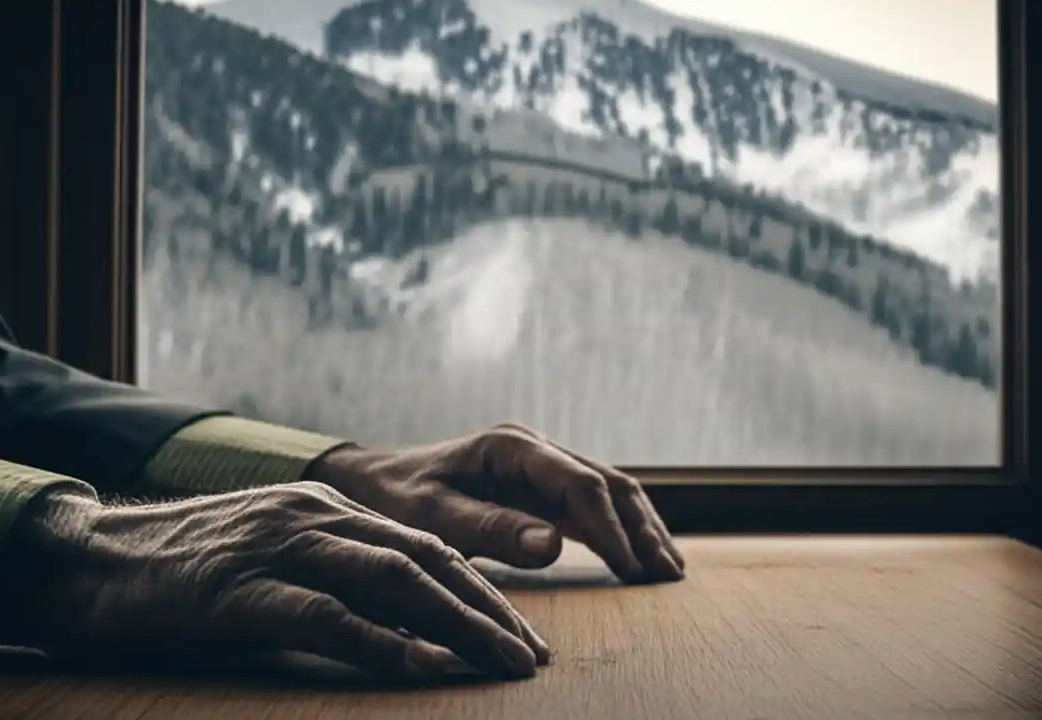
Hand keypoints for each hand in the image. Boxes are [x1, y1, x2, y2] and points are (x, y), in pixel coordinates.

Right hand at [7, 483, 546, 679]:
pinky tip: (425, 666)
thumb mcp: (274, 560)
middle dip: (487, 611)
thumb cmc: (186, 571)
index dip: (481, 592)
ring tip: (501, 664)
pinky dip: (384, 642)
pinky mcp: (242, 588)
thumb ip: (334, 577)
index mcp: (327, 507)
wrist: (92, 559)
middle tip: (530, 658)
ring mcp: (280, 547)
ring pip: (394, 579)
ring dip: (457, 624)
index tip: (520, 636)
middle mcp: (315, 516)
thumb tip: (405, 625)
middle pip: (425, 559)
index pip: (426, 546)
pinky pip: (329, 615)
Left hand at [306, 424, 684, 582]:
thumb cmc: (395, 498)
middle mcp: (534, 449)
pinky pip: (591, 505)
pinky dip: (620, 530)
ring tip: (669, 571)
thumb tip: (553, 546)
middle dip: (641, 528)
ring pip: (608, 491)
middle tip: (668, 576)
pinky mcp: (539, 487)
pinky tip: (639, 558)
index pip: (580, 484)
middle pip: (607, 483)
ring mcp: (540, 466)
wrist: (372, 481)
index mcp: (512, 447)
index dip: (611, 528)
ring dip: (640, 528)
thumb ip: (489, 528)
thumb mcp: (432, 516)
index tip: (631, 569)